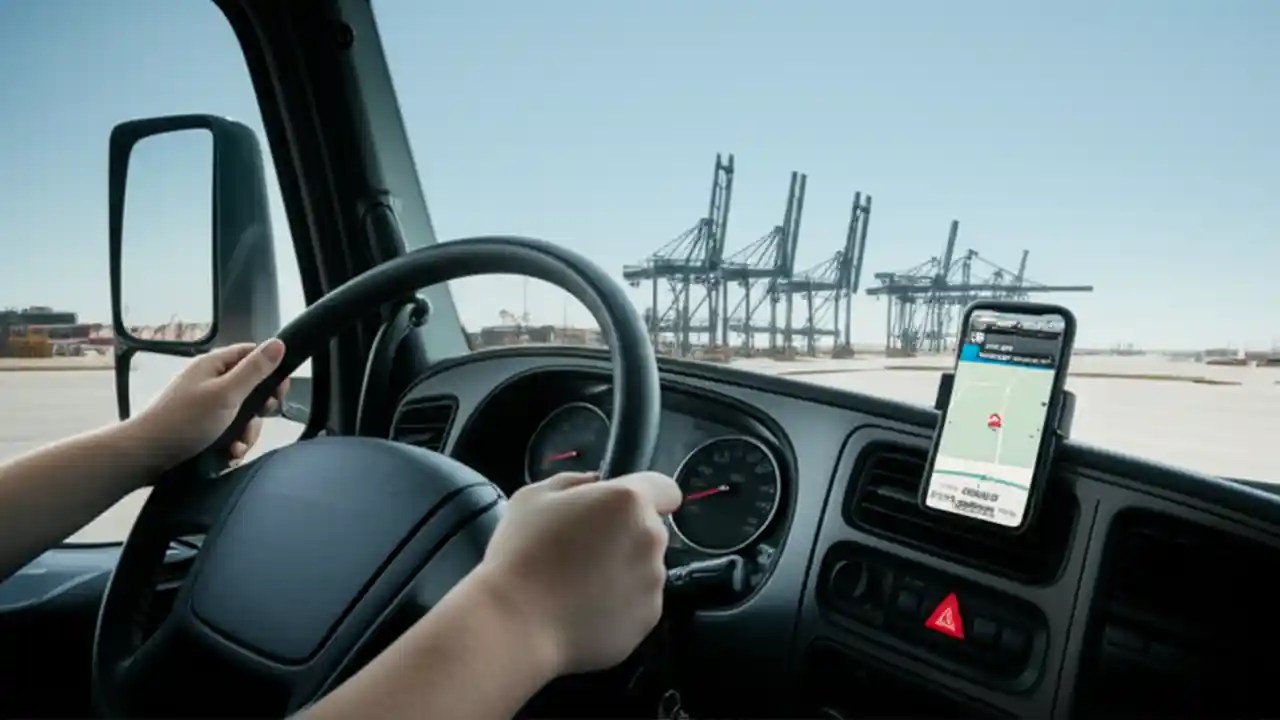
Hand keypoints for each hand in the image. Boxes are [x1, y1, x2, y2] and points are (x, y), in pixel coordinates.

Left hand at [133, 338, 288, 472]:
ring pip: (242, 414)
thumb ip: (255, 370)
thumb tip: (279, 344)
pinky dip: (232, 443)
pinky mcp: (201, 427)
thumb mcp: (227, 393)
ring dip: (245, 433)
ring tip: (236, 447)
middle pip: (251, 388)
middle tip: (255, 421)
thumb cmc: (185, 420)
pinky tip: (228, 454)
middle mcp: (210, 381)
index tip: (279, 392)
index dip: (270, 370)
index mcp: (214, 365)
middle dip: (259, 410)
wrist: (145, 455)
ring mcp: (205, 405)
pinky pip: (228, 431)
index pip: (251, 355)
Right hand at [474, 471, 681, 676]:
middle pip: (650, 530)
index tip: (621, 510)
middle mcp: (651, 539)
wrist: (517, 623)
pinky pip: (639, 603)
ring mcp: (653, 583)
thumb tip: (595, 481)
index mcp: (628, 502)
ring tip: (580, 585)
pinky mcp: (648, 619)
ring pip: (645, 568)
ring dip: (623, 570)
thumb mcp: (534, 498)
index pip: (666, 489)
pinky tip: (585, 609)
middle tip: (584, 550)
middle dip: (626, 535)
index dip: (646, 496)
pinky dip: (620, 604)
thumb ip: (573, 481)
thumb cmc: (522, 553)